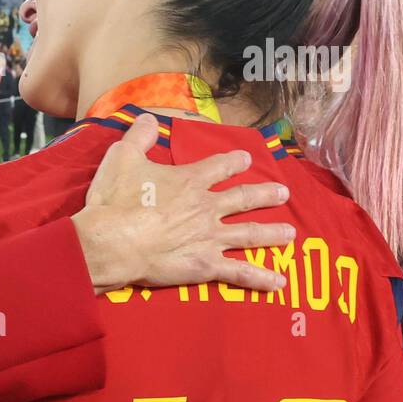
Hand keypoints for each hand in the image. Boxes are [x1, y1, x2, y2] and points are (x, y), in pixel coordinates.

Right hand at [71, 113, 294, 293]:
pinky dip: (260, 278)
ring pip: (250, 234)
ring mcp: (210, 237)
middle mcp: (207, 207)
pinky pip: (239, 272)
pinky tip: (279, 282)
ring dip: (272, 233)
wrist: (112, 242)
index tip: (246, 159)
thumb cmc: (116, 200)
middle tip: (283, 193)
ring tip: (289, 233)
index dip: (234, 161)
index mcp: (190, 181)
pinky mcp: (206, 265)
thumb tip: (148, 119)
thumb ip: (139, 136)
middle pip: (243, 199)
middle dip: (265, 195)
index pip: (219, 167)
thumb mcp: (123, 157)